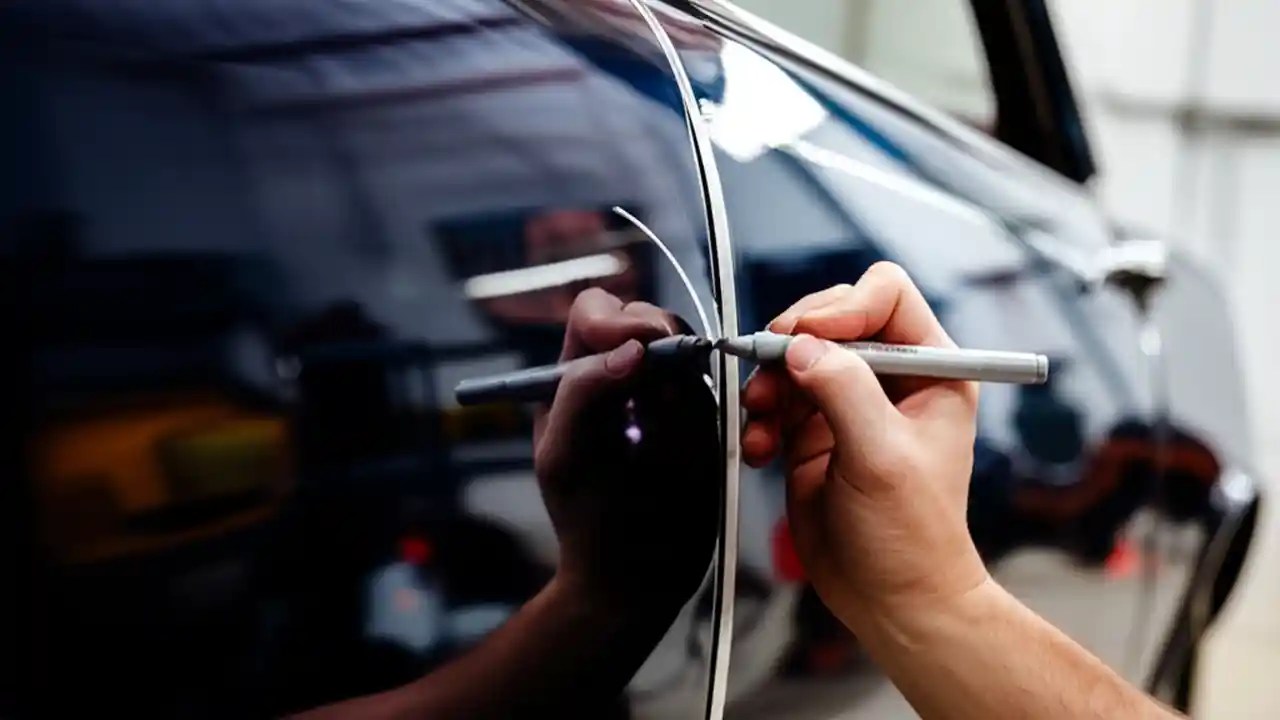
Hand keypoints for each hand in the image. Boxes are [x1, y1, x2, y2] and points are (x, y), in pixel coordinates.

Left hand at [534, 288, 718, 611]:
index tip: (640, 352)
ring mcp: (665, 396)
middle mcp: (622, 375)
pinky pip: (715, 394)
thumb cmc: (585, 520)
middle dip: (664, 347)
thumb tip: (633, 350)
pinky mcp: (702, 422)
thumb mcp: (565, 457)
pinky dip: (709, 411)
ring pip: (689, 354)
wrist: (636, 580)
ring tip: (673, 434)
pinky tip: (694, 447)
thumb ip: (583, 393)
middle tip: (668, 393)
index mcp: (575, 374)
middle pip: (649, 320)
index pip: (597, 310)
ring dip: (687, 384)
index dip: (620, 319)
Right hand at [741, 262, 988, 634]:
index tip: (810, 335)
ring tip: (761, 416)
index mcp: (932, 370)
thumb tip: (801, 347)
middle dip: (796, 340)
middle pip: (832, 316)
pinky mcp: (813, 432)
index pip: (886, 296)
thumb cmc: (913, 537)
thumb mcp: (883, 457)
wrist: (891, 598)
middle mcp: (890, 379)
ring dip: (769, 381)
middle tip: (773, 366)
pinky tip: (758, 448)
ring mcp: (848, 404)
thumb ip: (843, 390)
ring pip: (795, 356)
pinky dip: (758, 418)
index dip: (845, 305)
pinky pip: (775, 400)